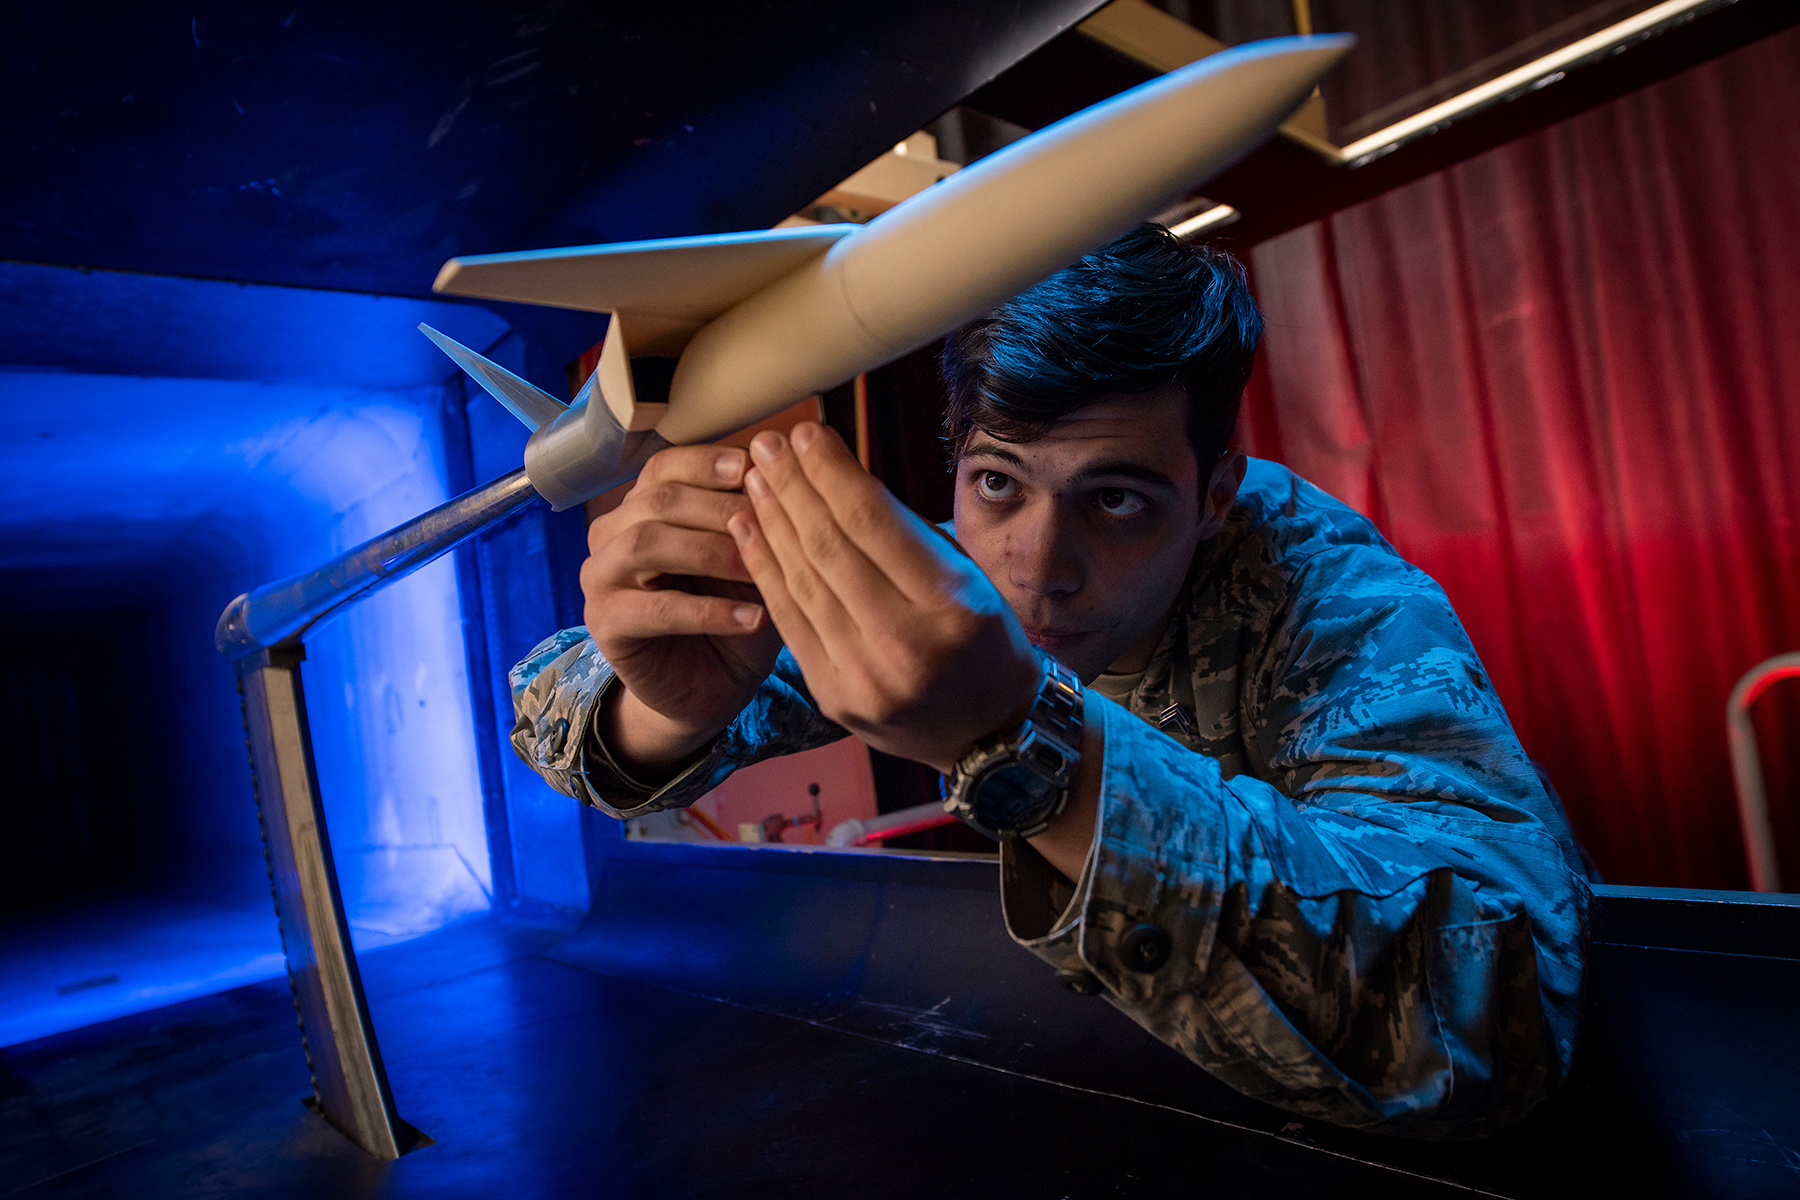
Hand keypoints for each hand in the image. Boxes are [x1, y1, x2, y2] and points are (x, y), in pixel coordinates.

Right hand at [581, 445, 782, 775]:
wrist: (712, 687)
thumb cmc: (734, 612)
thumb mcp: (753, 560)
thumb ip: (756, 520)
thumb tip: (781, 472)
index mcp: (643, 506)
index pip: (665, 466)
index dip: (707, 462)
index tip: (754, 466)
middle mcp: (612, 534)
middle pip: (657, 500)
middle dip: (718, 507)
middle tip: (769, 520)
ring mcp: (600, 578)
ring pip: (643, 543)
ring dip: (708, 551)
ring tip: (758, 569)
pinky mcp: (605, 625)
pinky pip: (654, 609)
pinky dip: (708, 612)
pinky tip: (753, 618)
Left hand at [728, 422, 1042, 773]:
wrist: (988, 732)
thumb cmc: (984, 639)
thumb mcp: (966, 577)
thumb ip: (903, 532)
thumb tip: (835, 472)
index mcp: (951, 607)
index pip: (872, 522)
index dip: (831, 471)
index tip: (806, 434)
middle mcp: (906, 645)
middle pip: (830, 548)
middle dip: (793, 488)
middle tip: (767, 445)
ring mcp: (865, 678)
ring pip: (803, 582)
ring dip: (771, 523)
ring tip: (755, 479)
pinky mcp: (833, 696)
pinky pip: (789, 621)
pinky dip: (765, 571)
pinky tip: (748, 531)